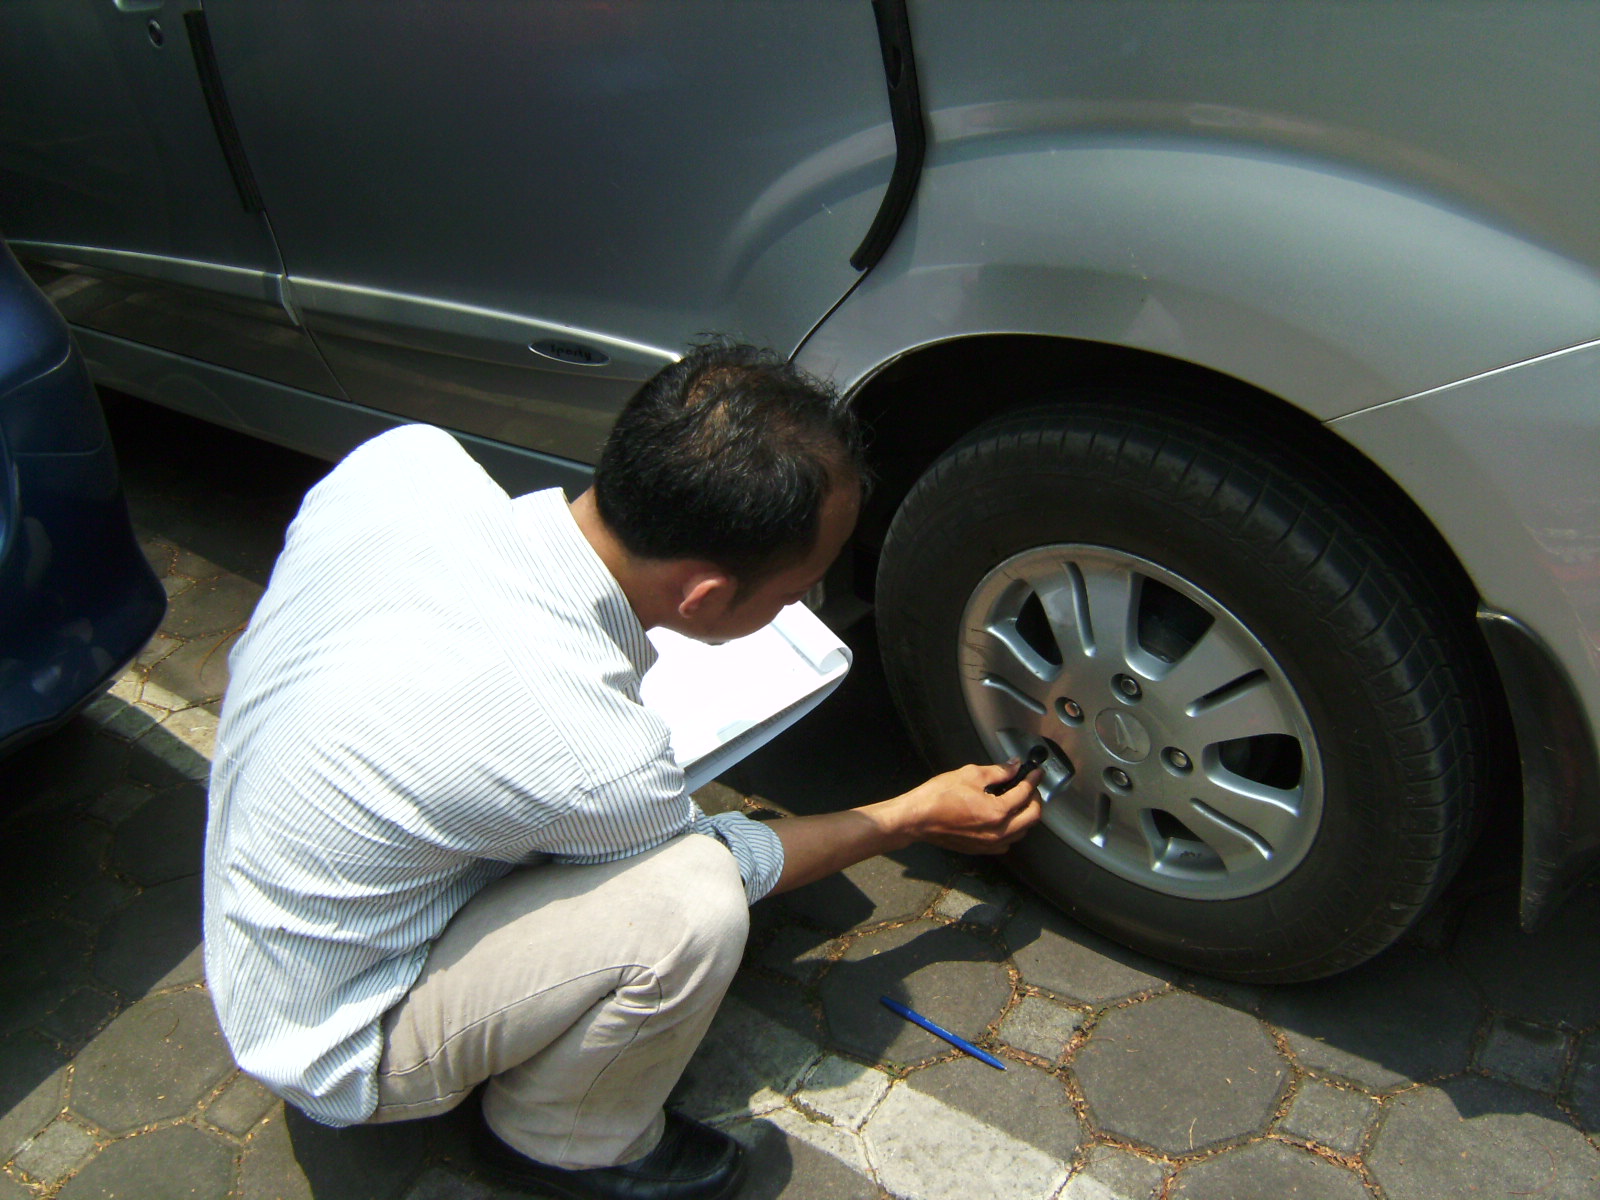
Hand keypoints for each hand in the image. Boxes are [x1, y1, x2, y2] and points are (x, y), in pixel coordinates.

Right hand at [892, 761, 1043, 854]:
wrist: (918, 819)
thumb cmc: (940, 795)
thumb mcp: (970, 774)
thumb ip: (998, 771)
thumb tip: (1014, 766)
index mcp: (998, 811)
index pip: (1025, 794)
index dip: (1033, 780)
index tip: (1035, 772)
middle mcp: (999, 832)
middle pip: (1032, 817)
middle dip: (1035, 798)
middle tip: (1031, 786)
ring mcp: (991, 844)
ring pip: (1022, 832)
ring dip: (1026, 816)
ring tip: (1020, 801)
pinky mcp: (982, 850)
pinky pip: (1007, 842)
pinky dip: (1013, 831)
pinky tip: (1006, 820)